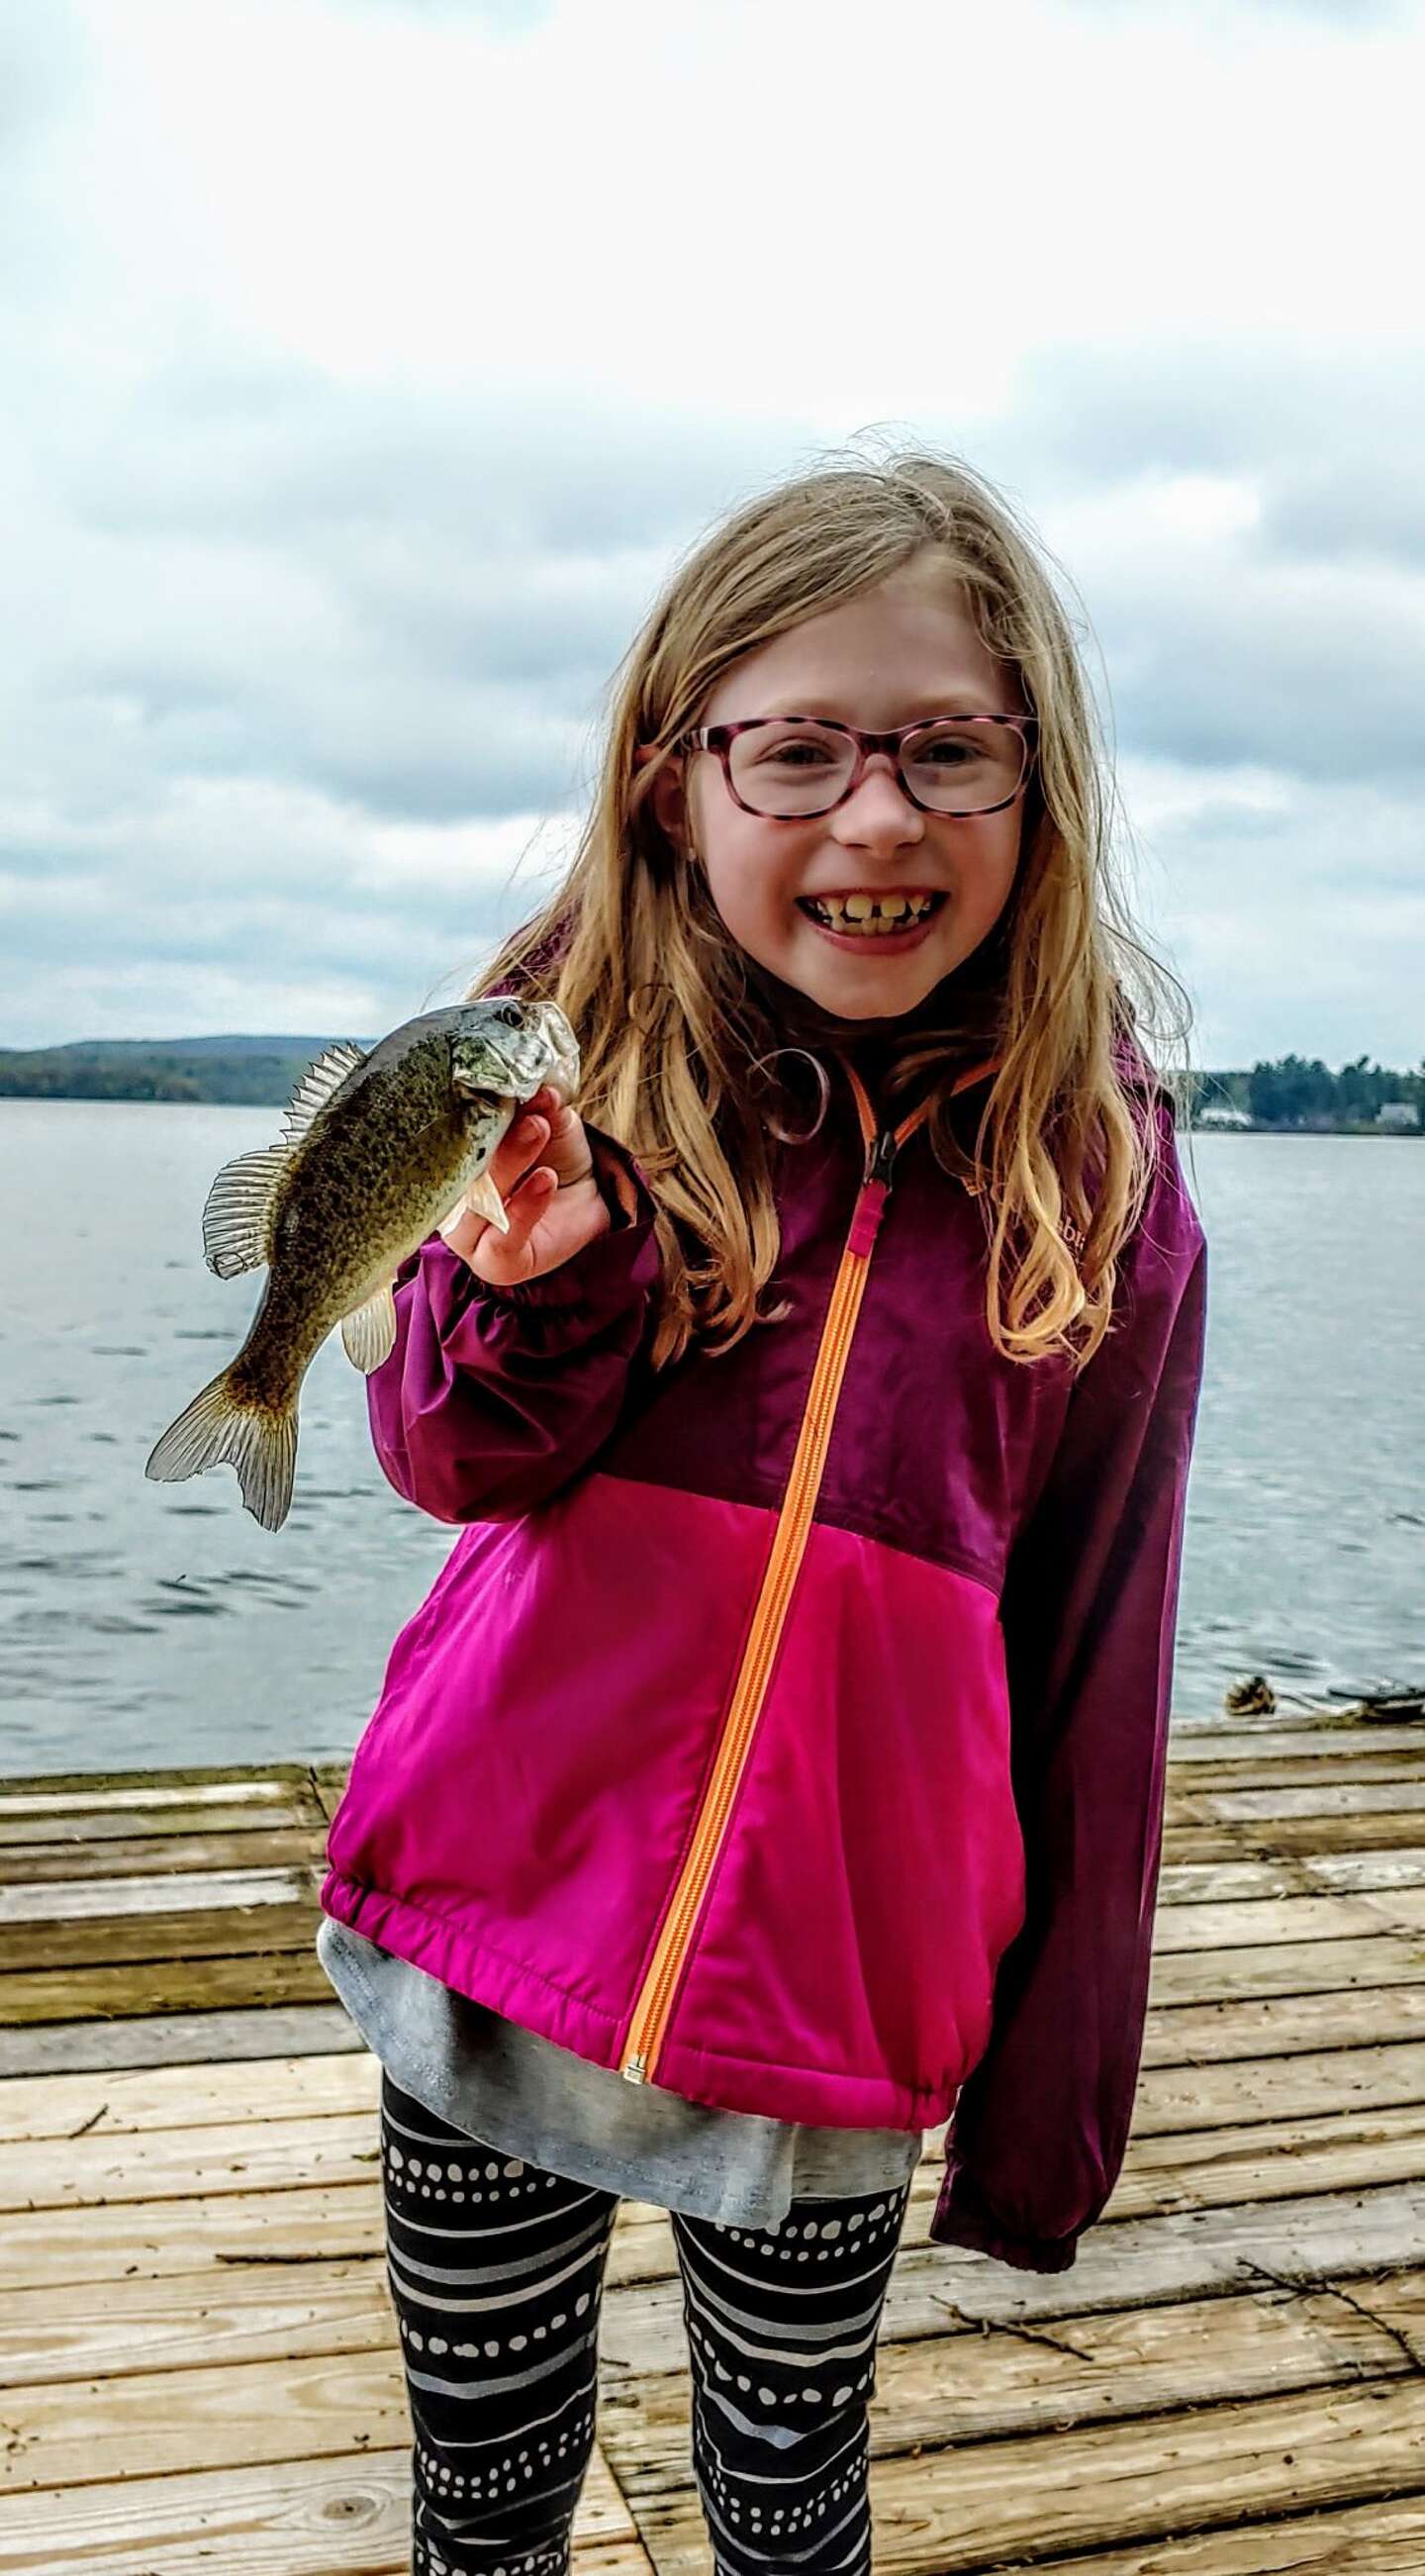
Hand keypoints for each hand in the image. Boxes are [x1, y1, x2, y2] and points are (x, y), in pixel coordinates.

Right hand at [439, 1087, 610, 1286]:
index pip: (445, 1140)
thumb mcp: (549, 1124)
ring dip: (509, 1164)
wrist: (591, 1199)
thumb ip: (538, 1108)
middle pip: (462, 1170)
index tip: (496, 1087)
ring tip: (538, 1132)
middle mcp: (451, 1202)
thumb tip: (538, 1086)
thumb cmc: (555, 1157)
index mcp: (451, 1166)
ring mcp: (469, 1236)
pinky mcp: (496, 1263)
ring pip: (478, 1203)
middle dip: (494, 1140)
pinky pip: (504, 1238)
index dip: (468, 1112)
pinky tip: (545, 1178)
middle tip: (528, 1115)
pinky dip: (524, 1207)